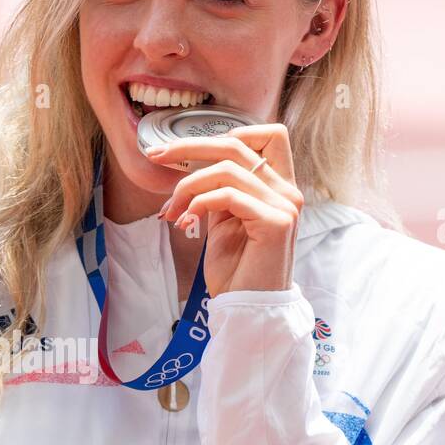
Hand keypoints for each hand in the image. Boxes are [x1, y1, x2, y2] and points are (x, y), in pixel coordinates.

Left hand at [148, 123, 303, 296]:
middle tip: (156, 157)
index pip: (268, 135)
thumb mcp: (224, 220)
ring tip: (171, 211)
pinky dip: (199, 204)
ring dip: (187, 187)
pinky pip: (229, 196)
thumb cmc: (235, 270)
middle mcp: (288, 192)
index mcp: (279, 187)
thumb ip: (219, 191)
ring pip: (227, 170)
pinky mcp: (276, 223)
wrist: (247, 310)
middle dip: (189, 146)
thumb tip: (193, 168)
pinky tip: (185, 222)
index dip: (228, 134)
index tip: (187, 151)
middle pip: (237, 145)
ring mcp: (286, 206)